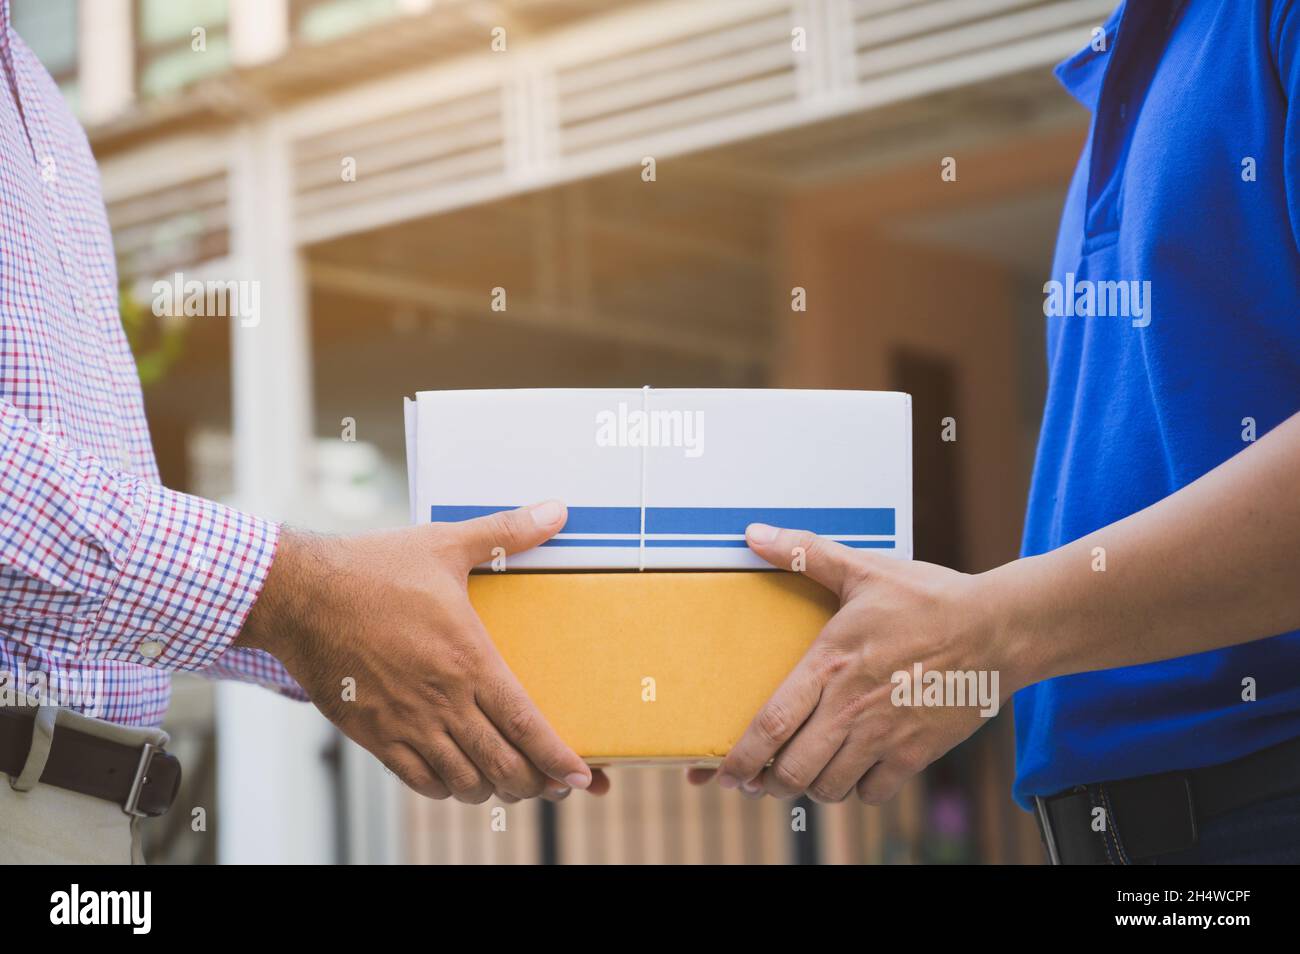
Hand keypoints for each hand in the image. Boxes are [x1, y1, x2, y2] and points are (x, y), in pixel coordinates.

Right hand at [237, 501, 607, 802]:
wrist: (297, 594)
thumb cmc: (372, 568)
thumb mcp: (446, 544)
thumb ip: (506, 532)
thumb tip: (557, 510)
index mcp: (468, 658)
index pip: (525, 722)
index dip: (557, 756)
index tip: (582, 775)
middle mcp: (442, 699)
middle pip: (502, 765)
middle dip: (535, 784)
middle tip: (552, 784)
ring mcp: (406, 722)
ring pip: (462, 781)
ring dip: (491, 790)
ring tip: (508, 783)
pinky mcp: (373, 734)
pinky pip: (418, 781)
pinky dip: (445, 789)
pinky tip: (455, 778)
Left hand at [697, 523, 1019, 804]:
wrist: (1000, 629)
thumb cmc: (931, 598)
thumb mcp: (864, 569)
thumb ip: (804, 554)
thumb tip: (755, 533)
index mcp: (830, 663)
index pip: (772, 723)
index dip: (742, 757)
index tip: (726, 773)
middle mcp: (852, 707)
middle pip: (793, 770)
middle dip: (770, 782)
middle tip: (761, 781)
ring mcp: (885, 734)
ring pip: (829, 788)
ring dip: (811, 788)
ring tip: (806, 775)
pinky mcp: (916, 752)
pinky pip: (873, 792)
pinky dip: (857, 790)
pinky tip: (854, 771)